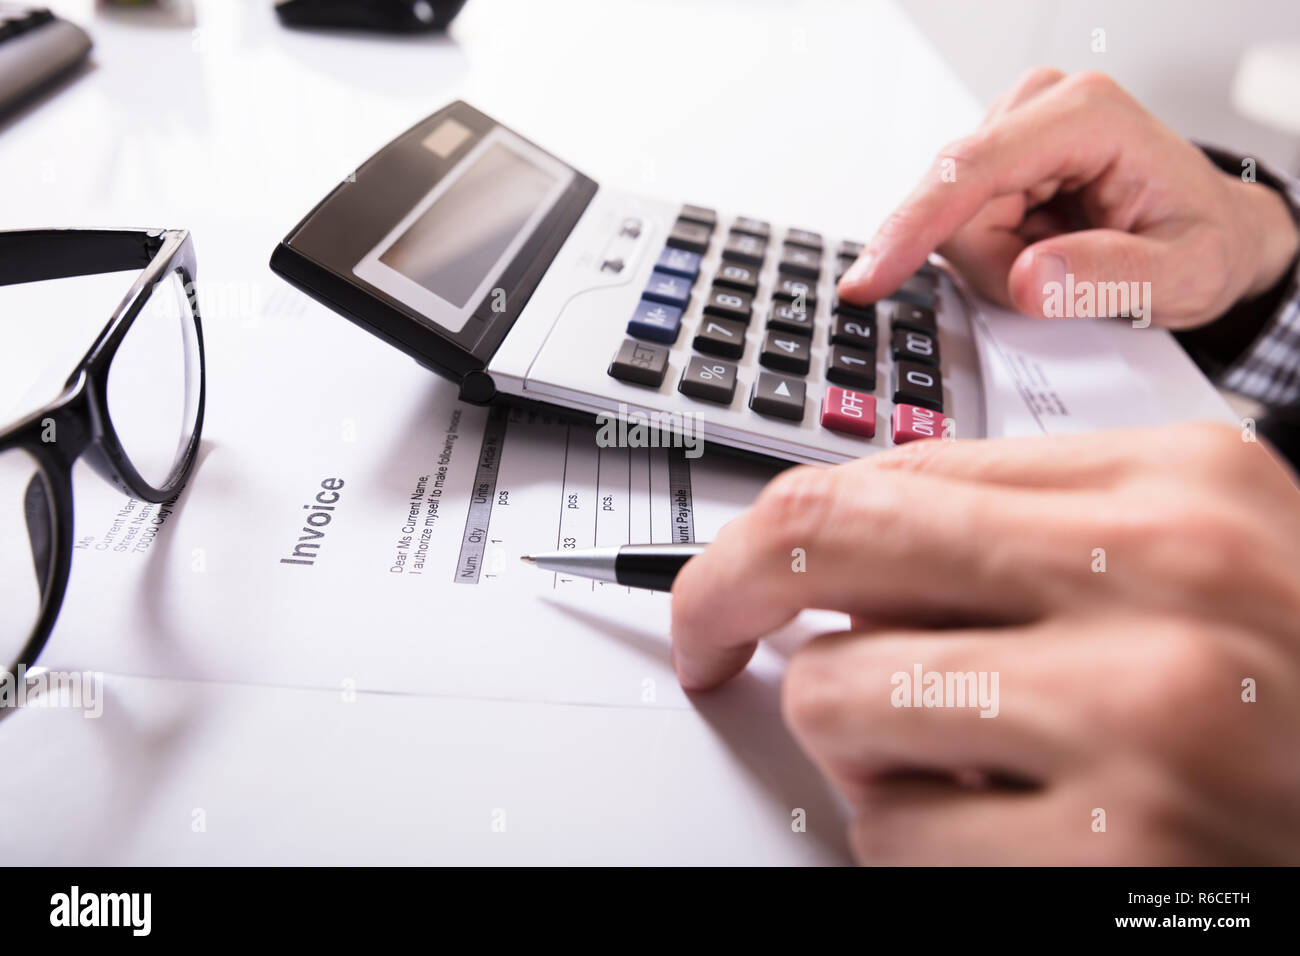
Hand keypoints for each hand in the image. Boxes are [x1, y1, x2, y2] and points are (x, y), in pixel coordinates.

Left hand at [671, 424, 1299, 862]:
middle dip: (724, 594)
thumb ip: (1029, 525)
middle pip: (827, 545)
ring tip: (959, 756)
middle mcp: (1158, 580)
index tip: (723, 573)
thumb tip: (849, 544)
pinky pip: (895, 830)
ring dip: (862, 739)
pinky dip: (915, 835)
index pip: (883, 472)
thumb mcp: (1198, 548)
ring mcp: (1139, 721)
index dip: (767, 526)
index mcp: (1172, 486)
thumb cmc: (1297, 683)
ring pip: (839, 699)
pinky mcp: (1117, 860)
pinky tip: (1006, 828)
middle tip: (703, 636)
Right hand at [837, 69, 1299, 328]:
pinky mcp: (995, 161)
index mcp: (1086, 116)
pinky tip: (1042, 247)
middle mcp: (1041, 109)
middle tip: (1061, 281)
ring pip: (952, 225)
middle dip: (996, 267)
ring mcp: (1012, 133)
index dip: (913, 227)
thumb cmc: (1203, 240)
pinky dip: (996, 257)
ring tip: (1063, 260)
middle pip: (956, 210)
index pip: (971, 171)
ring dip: (998, 263)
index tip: (870, 277)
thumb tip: (1027, 278)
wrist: (1212, 234)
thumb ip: (1107, 278)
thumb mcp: (1182, 275)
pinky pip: (960, 228)